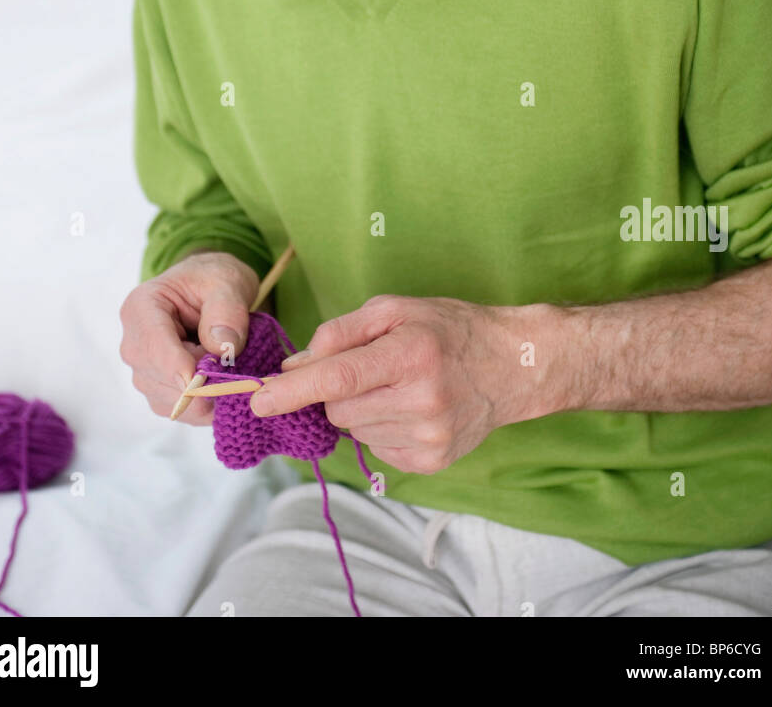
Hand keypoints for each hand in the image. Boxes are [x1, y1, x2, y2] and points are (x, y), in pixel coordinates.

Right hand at [119, 249, 259, 424]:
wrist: (210, 292)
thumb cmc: (214, 281)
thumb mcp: (227, 282)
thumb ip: (226, 310)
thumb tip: (223, 350)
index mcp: (141, 308)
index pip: (153, 345)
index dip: (179, 367)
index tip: (207, 379)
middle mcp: (134, 345)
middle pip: (161, 379)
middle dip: (203, 379)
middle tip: (237, 362)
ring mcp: (145, 373)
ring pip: (173, 401)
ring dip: (208, 393)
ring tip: (230, 365)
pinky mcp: (160, 393)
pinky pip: (184, 411)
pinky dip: (209, 404)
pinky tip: (223, 382)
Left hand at [249, 294, 565, 473]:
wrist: (513, 367)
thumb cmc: (449, 328)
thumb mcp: (396, 309)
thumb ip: (340, 333)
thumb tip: (294, 367)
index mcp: (410, 353)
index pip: (338, 378)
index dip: (292, 390)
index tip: (258, 400)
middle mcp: (421, 400)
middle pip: (339, 407)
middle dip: (336, 390)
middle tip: (371, 369)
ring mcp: (428, 436)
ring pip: (354, 430)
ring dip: (361, 409)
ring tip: (398, 387)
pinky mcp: (432, 462)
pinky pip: (376, 449)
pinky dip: (380, 428)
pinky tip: (408, 408)